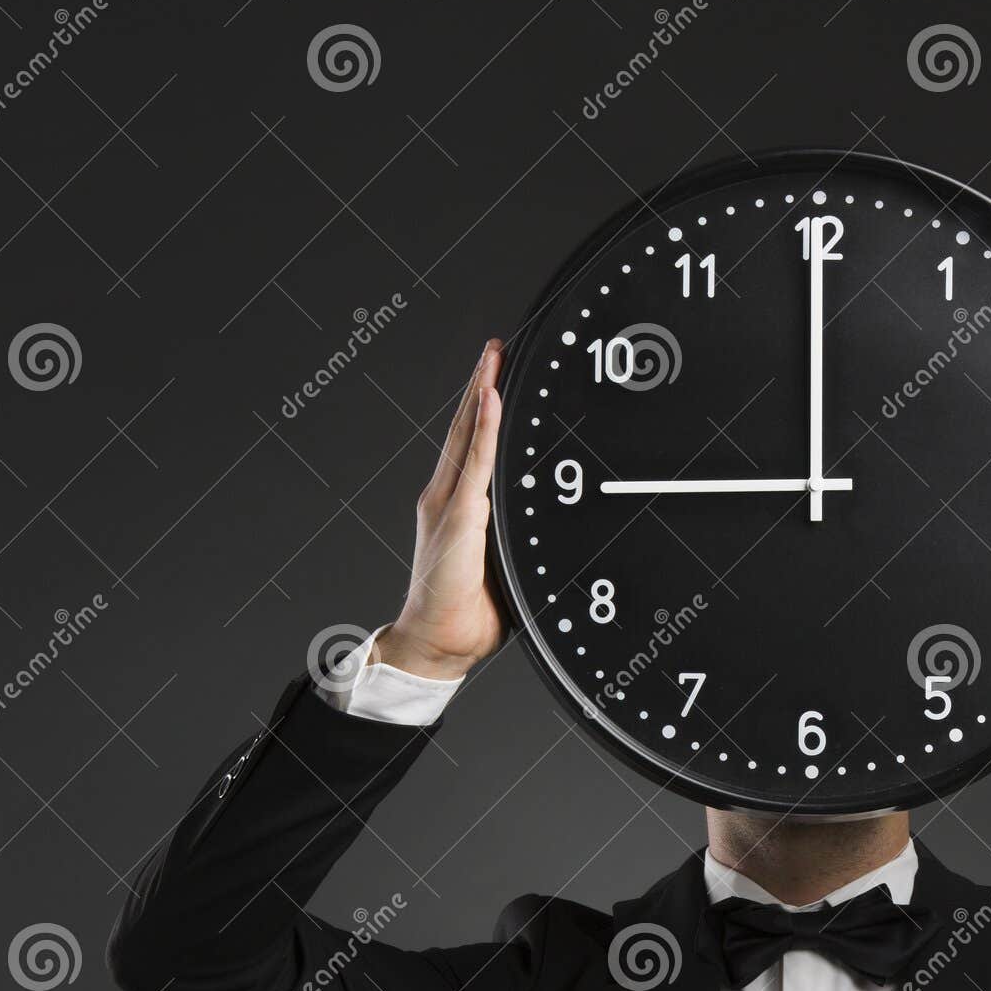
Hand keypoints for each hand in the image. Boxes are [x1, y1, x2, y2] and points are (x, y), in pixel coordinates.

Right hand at [377, 340, 506, 679]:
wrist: (439, 643)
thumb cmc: (469, 615)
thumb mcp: (504, 568)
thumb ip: (517, 540)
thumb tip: (551, 530)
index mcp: (458, 508)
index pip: (471, 447)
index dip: (483, 409)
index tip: (497, 376)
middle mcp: (447, 498)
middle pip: (464, 429)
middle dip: (481, 384)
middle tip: (497, 347)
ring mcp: (449, 505)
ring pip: (466, 436)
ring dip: (482, 392)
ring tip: (494, 356)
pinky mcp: (457, 517)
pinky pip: (474, 464)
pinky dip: (483, 430)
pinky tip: (490, 398)